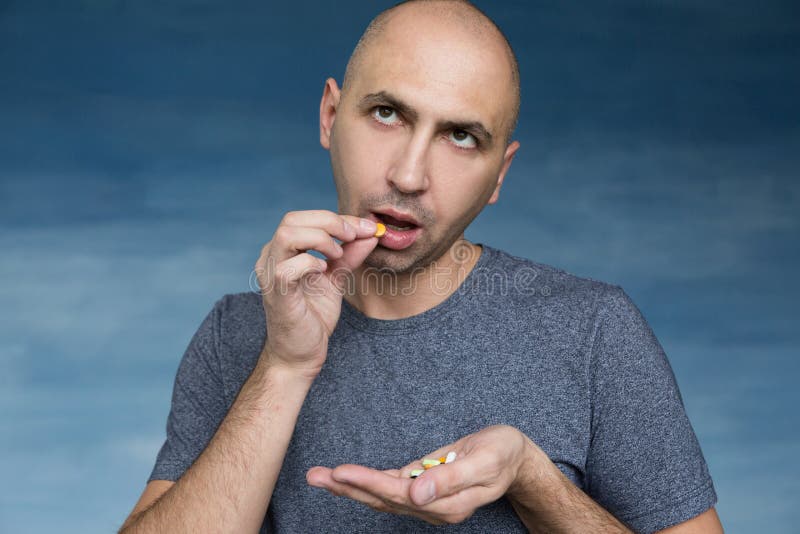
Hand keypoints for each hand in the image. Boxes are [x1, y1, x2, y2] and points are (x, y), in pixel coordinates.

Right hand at [254, 210, 377, 377]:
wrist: (300, 354)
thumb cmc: (313, 317)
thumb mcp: (336, 278)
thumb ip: (350, 255)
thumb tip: (371, 233)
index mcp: (283, 251)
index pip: (306, 219)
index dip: (339, 219)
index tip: (367, 227)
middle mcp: (271, 257)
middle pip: (293, 219)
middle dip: (329, 222)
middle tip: (354, 236)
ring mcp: (270, 274)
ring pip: (287, 234)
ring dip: (320, 238)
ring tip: (337, 254)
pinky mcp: (276, 293)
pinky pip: (288, 267)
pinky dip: (310, 263)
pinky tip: (324, 271)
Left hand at [306, 425, 537, 524]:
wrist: (515, 457)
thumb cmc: (503, 453)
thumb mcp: (484, 462)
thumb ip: (451, 480)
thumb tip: (417, 496)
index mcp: (448, 504)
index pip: (399, 495)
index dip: (368, 483)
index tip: (341, 472)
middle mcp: (434, 508)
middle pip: (382, 499)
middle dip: (347, 487)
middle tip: (314, 476)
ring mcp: (428, 500)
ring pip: (382, 495)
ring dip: (350, 485)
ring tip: (320, 476)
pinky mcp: (425, 488)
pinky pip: (391, 487)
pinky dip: (368, 482)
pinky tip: (347, 478)